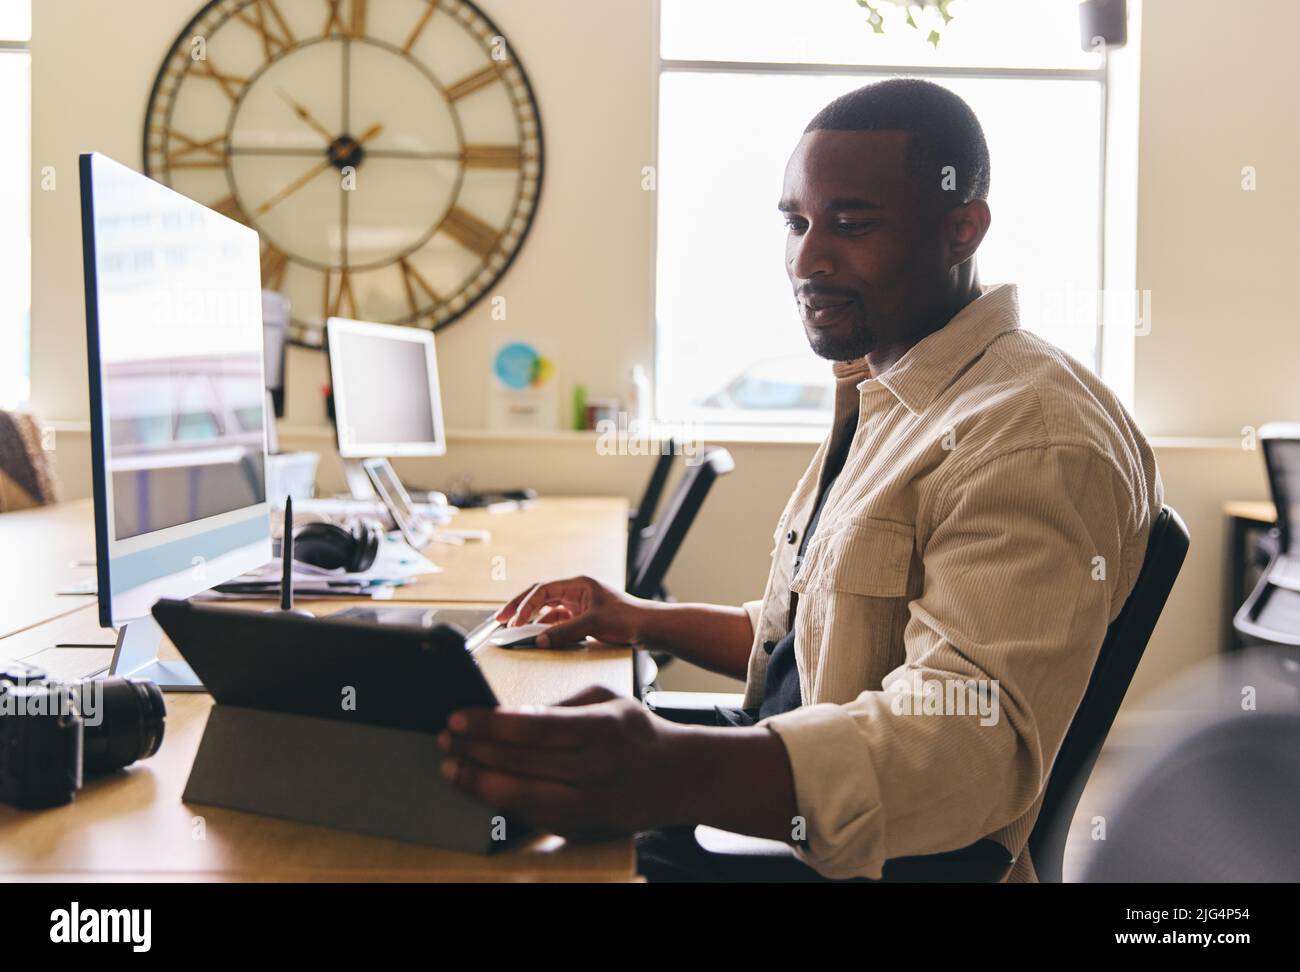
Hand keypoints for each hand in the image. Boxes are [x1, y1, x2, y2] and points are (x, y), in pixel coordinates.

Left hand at [438, 686, 687, 838]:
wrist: (677, 777)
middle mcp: (595, 769)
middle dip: (473, 751)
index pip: (531, 727)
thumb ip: (559, 704)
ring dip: (478, 782)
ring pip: (520, 796)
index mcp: (600, 729)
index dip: (488, 724)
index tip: (457, 718)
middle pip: (519, 762)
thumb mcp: (606, 698)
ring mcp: (590, 803)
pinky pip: (532, 817)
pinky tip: (481, 788)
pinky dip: (501, 803)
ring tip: (452, 768)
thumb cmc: (636, 731)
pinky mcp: (584, 827)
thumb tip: (509, 715)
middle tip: (445, 740)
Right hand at [496, 575, 644, 647]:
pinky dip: (545, 629)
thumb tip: (538, 640)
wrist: (650, 629)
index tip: (513, 619)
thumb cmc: (628, 618)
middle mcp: (576, 592)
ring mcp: (579, 606)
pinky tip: (536, 637)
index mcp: (578, 584)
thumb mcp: (593, 624)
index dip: (525, 604)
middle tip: (501, 619)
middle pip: (540, 597)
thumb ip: (564, 632)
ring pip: (547, 611)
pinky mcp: (583, 619)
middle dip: (520, 608)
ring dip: (531, 620)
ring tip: (514, 630)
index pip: (543, 590)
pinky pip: (557, 622)